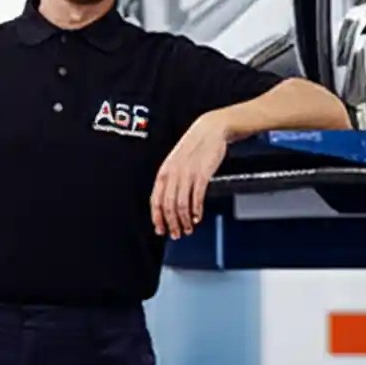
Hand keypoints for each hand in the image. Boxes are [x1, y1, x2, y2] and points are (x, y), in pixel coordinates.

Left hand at [151, 112, 228, 239]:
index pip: (156, 200)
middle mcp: (173, 174)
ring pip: (181, 204)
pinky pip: (197, 197)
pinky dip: (196, 211)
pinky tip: (198, 217)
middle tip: (176, 234)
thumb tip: (168, 202)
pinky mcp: (202, 174)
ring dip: (184, 220)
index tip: (160, 230)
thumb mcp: (176, 162)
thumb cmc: (194, 146)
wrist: (210, 130)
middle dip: (171, 224)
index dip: (157, 218)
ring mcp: (187, 174)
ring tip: (188, 229)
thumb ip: (172, 180)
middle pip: (168, 206)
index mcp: (164, 172)